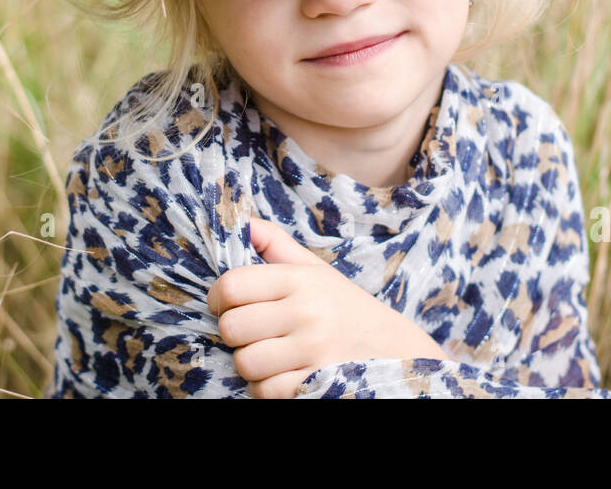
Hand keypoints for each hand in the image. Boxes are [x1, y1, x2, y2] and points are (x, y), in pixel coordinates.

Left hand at [206, 216, 449, 398]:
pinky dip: (266, 387)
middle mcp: (306, 311)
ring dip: (249, 363)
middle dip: (233, 334)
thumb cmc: (342, 305)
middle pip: (231, 328)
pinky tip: (281, 374)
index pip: (232, 286)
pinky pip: (266, 390)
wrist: (393, 345)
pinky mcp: (318, 381)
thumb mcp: (314, 269)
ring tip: (265, 355)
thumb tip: (240, 219)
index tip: (224, 305)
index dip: (217, 298)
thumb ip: (275, 243)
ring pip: (245, 363)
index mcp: (299, 279)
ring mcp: (313, 349)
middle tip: (249, 332)